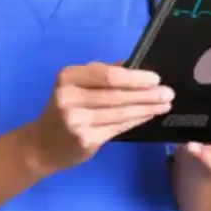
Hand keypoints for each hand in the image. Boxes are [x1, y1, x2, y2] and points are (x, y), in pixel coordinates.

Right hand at [23, 62, 173, 175]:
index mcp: (68, 77)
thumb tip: (135, 66)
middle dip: (146, 94)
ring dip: (146, 108)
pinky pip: (118, 128)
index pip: (107, 75)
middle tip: (168, 92)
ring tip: (164, 105)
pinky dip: (136, 120)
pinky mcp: (85, 140)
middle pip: (116, 94)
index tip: (155, 78)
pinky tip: (148, 116)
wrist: (41, 145)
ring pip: (120, 113)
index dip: (134, 77)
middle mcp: (69, 97)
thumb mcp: (75, 85)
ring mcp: (76, 121)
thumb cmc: (64, 110)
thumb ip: (102, 74)